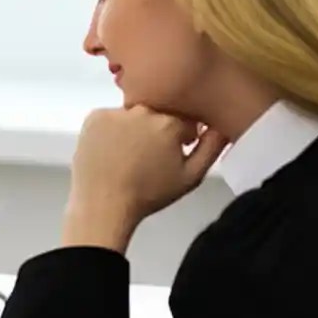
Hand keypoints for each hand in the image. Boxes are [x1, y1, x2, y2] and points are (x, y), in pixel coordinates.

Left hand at [63, 105, 227, 251]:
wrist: (104, 205)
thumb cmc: (148, 195)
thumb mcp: (191, 177)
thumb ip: (212, 148)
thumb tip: (222, 126)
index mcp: (170, 123)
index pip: (186, 117)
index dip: (183, 135)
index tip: (177, 149)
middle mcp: (144, 111)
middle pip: (159, 111)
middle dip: (159, 129)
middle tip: (150, 155)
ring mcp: (116, 112)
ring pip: (134, 113)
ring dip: (135, 127)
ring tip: (129, 155)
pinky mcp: (95, 116)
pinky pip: (111, 116)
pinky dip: (113, 129)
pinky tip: (113, 150)